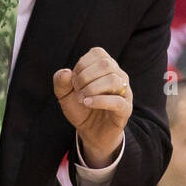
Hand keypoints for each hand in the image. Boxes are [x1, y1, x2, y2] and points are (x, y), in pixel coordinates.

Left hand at [54, 47, 130, 166]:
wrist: (90, 131)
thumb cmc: (80, 108)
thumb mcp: (64, 94)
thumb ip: (60, 81)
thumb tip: (65, 72)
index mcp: (107, 66)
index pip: (98, 53)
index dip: (82, 65)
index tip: (74, 80)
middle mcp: (119, 75)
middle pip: (106, 64)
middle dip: (85, 76)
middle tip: (77, 90)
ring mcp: (125, 92)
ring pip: (113, 80)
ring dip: (92, 89)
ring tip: (82, 99)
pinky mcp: (125, 109)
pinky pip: (117, 101)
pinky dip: (99, 101)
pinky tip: (87, 103)